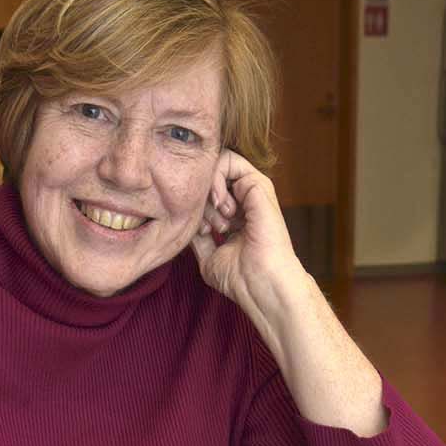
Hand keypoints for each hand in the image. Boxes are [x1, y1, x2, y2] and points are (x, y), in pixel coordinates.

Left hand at [189, 149, 305, 319]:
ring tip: (216, 219)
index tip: (201, 232)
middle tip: (207, 227)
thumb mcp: (209, 256)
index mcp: (238, 217)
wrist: (260, 285)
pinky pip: (228, 160)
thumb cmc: (240, 279)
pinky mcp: (258, 184)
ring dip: (207, 190)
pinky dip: (215, 178)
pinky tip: (218, 203)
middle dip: (200, 199)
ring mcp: (253, 191)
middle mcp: (246, 201)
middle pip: (210, 179)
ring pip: (217, 166)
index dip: (197, 207)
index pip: (209, 194)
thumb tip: (184, 220)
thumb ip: (198, 235)